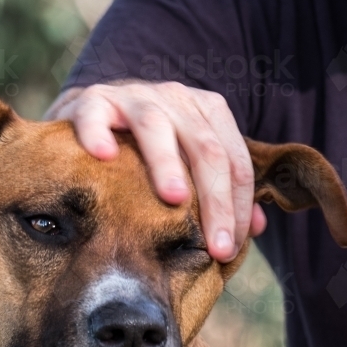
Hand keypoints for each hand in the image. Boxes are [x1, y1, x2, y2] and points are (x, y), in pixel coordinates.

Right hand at [46, 82, 265, 262]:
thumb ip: (220, 188)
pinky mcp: (91, 101)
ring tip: (174, 198)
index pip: (233, 160)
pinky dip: (99, 134)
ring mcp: (132, 97)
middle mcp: (174, 98)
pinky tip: (104, 156)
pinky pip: (94, 115)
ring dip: (166, 163)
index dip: (238, 205)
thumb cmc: (142, 146)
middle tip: (214, 245)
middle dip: (215, 199)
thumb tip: (255, 228)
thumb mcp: (186, 160)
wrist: (90, 112)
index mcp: (205, 111)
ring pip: (155, 126)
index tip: (229, 249)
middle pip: (204, 147)